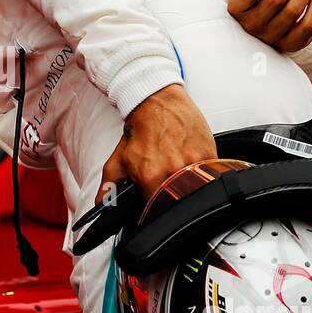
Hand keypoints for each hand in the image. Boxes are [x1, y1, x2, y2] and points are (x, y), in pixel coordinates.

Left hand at [96, 84, 216, 203]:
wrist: (157, 100)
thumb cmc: (141, 129)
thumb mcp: (119, 159)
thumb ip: (109, 186)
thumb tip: (102, 204)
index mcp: (150, 176)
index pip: (155, 210)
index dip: (155, 211)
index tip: (155, 207)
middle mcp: (173, 171)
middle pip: (177, 202)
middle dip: (171, 199)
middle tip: (166, 187)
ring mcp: (194, 164)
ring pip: (195, 192)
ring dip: (188, 189)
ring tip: (178, 176)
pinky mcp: (209, 156)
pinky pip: (209, 177)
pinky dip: (202, 177)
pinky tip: (192, 168)